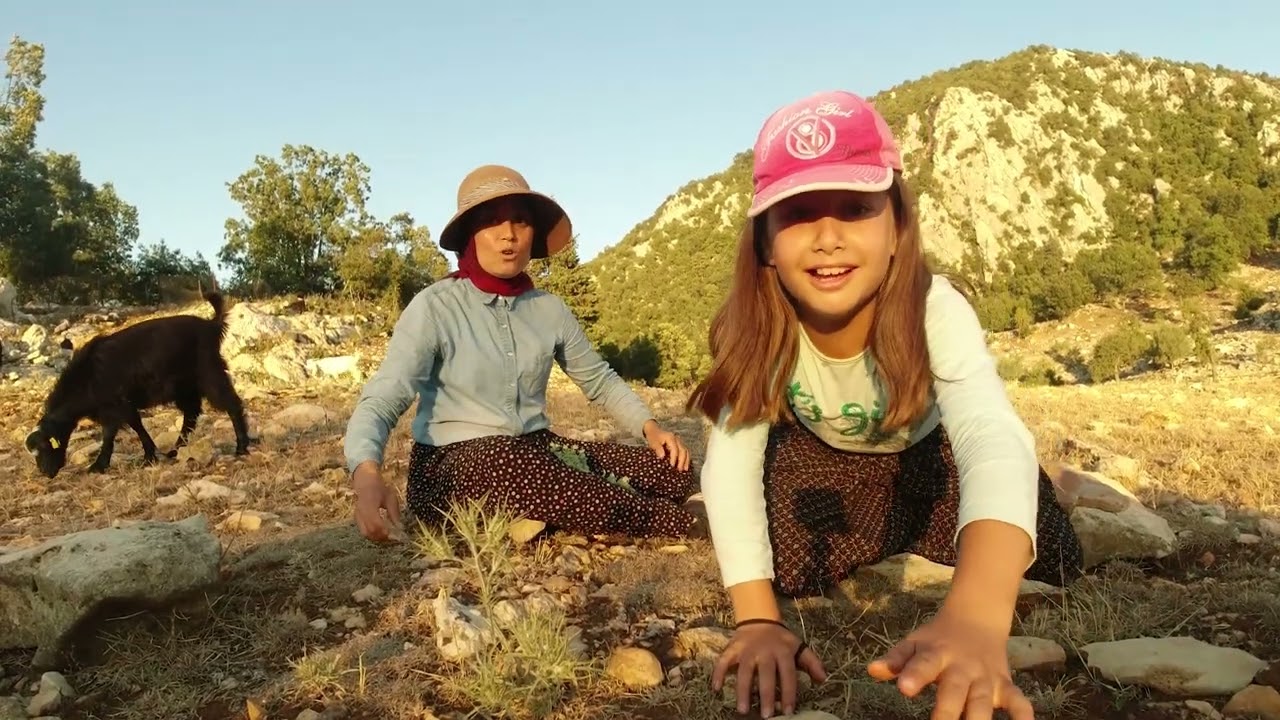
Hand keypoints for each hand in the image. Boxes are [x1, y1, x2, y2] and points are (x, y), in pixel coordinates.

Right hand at [351, 463, 402, 542]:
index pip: (376, 524)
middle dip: (381, 537)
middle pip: (370, 531)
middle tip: (392, 537)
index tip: (394, 535)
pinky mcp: (357, 519)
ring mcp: (357, 516)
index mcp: (370, 505)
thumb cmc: (379, 489)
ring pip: (365, 533)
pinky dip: (371, 534)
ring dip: (376, 537)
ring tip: (386, 536)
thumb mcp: (390, 498)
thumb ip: (394, 513)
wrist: (365, 482)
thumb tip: (400, 527)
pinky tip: (380, 532)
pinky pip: (363, 530)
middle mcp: (361, 512)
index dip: (384, 531)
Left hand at [642, 419, 689, 471]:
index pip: (675, 449)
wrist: (654, 430)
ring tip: (685, 469)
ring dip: (686, 460)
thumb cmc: (653, 437)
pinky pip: (685, 452)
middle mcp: (677, 439)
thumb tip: (662, 457)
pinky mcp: (680, 445)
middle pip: (683, 450)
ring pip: (686, 451)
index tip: (672, 466)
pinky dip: (686, 459)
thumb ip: (657, 448)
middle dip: (682, 461)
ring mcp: (679, 442)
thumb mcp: (653, 442)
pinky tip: (685, 465)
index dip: (674, 458)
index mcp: (671, 438)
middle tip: (679, 470)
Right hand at [711, 620, 827, 717]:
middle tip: (766, 715)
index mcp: (783, 651)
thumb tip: (823, 679)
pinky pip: (724, 660)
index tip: (787, 711)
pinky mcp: (733, 648)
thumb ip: (811, 662)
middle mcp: (765, 651)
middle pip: (766, 675)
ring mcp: (747, 650)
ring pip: (744, 671)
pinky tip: (716, 687)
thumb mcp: (798, 646)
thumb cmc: (780, 639)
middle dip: (766, 696)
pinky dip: (719, 673)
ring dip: (743, 690)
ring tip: (743, 709)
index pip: (787, 674)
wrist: (759, 619)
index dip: (788, 693)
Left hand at [867, 608, 1031, 719]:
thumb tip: (871, 670)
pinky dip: (1023, 716)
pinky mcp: (1005, 686)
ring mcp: (985, 678)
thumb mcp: (914, 643)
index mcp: (936, 654)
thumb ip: (896, 659)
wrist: (976, 619)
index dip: (913, 675)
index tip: (904, 688)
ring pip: (982, 703)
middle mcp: (962, 668)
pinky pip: (1019, 703)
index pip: (923, 664)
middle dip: (946, 713)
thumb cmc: (937, 639)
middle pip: (954, 692)